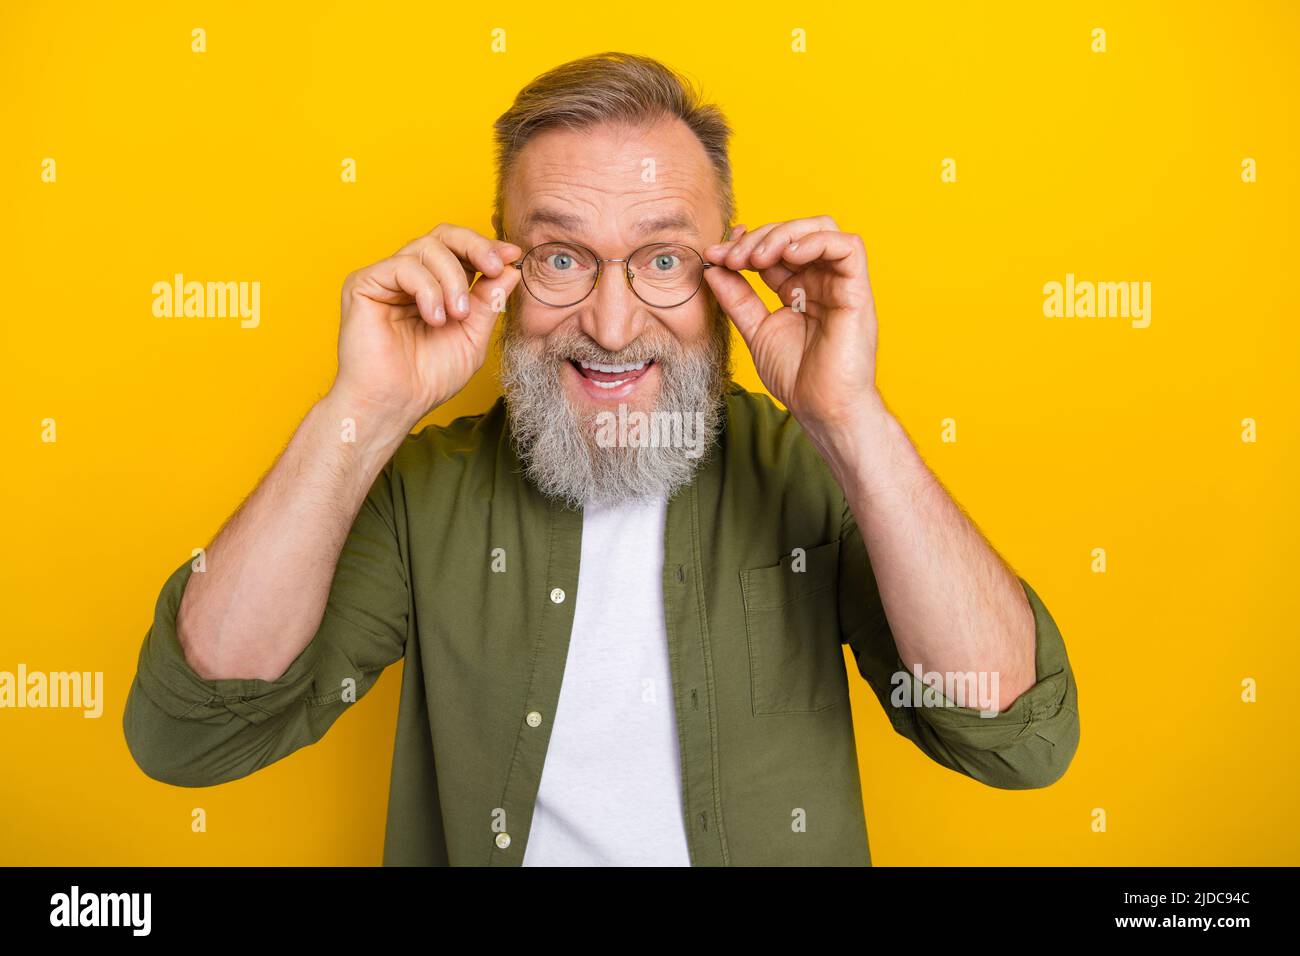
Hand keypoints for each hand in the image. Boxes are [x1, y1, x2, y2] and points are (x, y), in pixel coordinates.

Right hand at [330, 224, 521, 425]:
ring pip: (427, 247)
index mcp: (437, 286)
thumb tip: (511, 268)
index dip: (488, 248)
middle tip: (493, 267)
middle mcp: (411, 276)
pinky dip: (428, 290)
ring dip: (452, 279)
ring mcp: (387, 278)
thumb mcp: (473, 336)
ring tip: (457, 315)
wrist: (395, 403)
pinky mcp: (364, 283)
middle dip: (475, 246)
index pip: (461, 251)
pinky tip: (434, 318)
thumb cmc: (429, 377)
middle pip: (444, 235)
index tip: (513, 255)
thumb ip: (489, 302)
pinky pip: (404, 266)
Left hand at [703, 216, 880, 431]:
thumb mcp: (755, 330)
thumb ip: (736, 298)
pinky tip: (789, 255)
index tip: (715, 254)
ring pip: (822, 229)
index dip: (745, 244)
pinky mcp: (857, 291)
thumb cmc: (797, 377)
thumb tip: (713, 266)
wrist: (822, 409)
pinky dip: (816, 241)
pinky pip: (848, 247)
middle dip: (759, 237)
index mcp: (799, 289)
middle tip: (733, 257)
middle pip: (796, 232)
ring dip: (784, 234)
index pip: (774, 248)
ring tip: (757, 258)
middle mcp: (821, 281)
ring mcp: (840, 284)